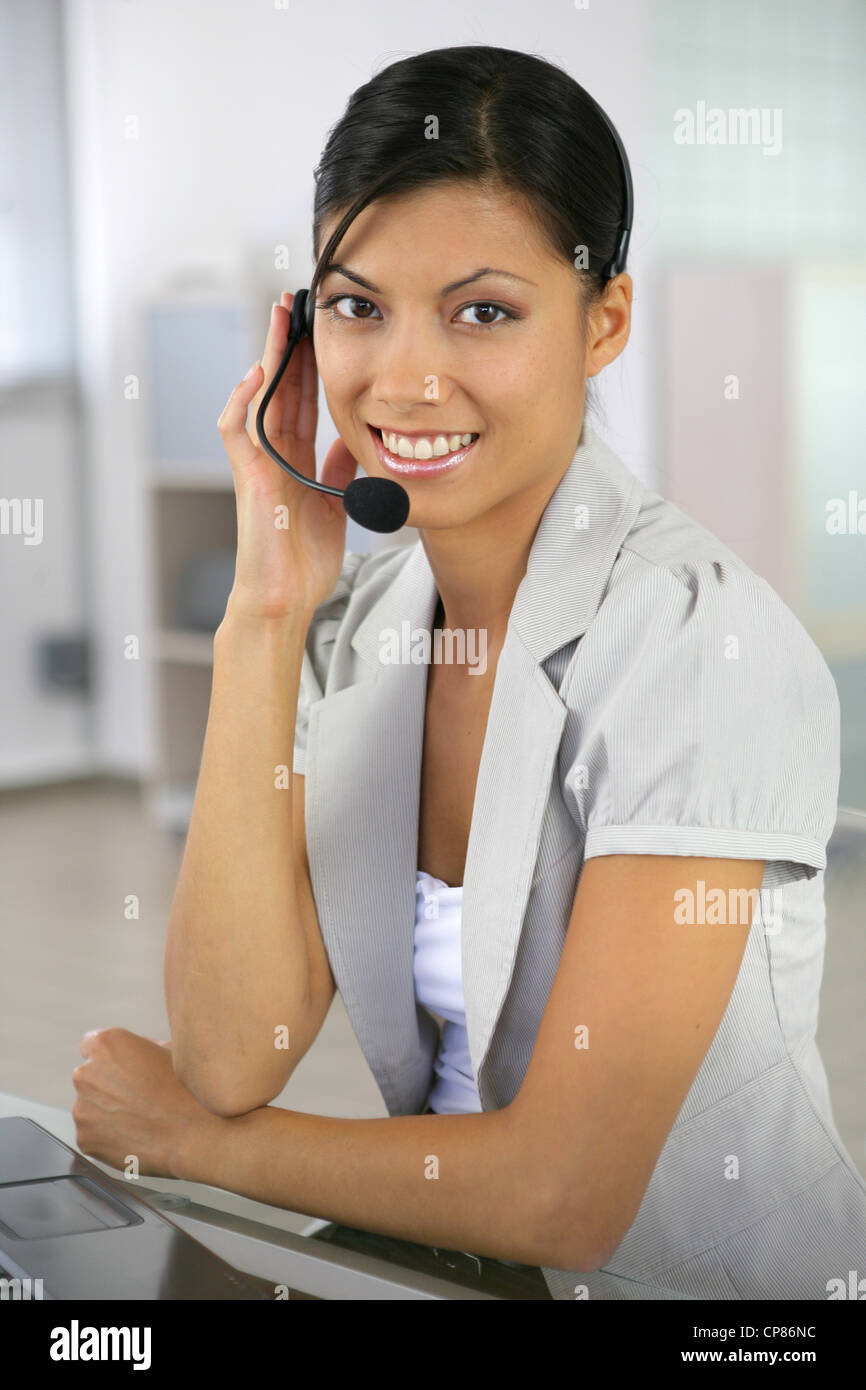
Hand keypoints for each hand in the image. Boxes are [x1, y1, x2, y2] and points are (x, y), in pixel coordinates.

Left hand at [72, 1027, 218, 1179]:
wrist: (194, 1135)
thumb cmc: (187, 1090)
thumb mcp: (170, 1050)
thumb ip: (141, 1047)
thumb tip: (134, 1053)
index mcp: (106, 1045)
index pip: (91, 1045)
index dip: (110, 1058)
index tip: (123, 1069)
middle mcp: (86, 1073)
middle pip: (89, 1077)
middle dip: (106, 1085)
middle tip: (137, 1097)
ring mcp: (82, 1109)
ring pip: (90, 1107)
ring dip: (107, 1112)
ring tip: (140, 1119)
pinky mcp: (85, 1138)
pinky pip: (93, 1134)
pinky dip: (108, 1136)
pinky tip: (135, 1135)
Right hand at [217, 291, 359, 620]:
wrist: (286, 598)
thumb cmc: (305, 562)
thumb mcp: (335, 506)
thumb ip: (337, 470)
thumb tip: (352, 440)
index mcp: (297, 460)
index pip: (304, 400)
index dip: (312, 364)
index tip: (324, 330)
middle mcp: (274, 455)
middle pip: (282, 388)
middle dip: (290, 345)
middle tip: (298, 301)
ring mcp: (259, 464)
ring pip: (261, 398)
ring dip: (269, 356)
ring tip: (280, 318)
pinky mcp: (248, 478)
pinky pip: (237, 431)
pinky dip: (243, 402)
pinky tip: (257, 375)